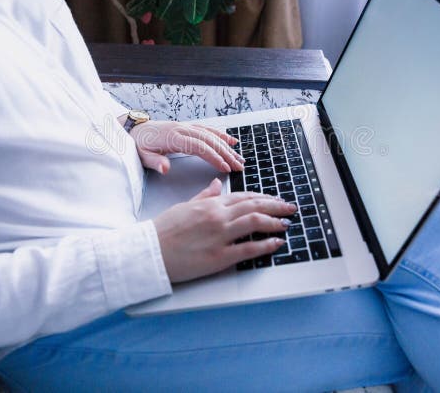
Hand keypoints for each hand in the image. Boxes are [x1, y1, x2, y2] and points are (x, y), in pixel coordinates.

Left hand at [126, 119, 243, 173]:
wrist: (133, 129)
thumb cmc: (138, 145)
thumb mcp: (142, 156)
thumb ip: (155, 162)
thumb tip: (165, 168)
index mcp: (174, 138)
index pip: (199, 147)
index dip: (214, 157)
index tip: (225, 168)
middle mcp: (183, 130)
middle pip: (210, 141)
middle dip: (227, 154)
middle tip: (239, 166)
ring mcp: (186, 127)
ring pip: (211, 135)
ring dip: (227, 146)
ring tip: (240, 158)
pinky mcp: (187, 127)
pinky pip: (207, 130)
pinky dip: (221, 134)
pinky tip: (231, 140)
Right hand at [153, 178, 296, 282]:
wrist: (149, 251)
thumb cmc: (163, 231)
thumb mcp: (184, 206)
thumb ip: (204, 196)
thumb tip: (217, 184)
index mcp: (210, 204)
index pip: (244, 197)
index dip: (263, 197)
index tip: (276, 200)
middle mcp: (217, 216)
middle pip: (254, 206)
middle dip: (276, 206)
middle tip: (290, 208)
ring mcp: (219, 236)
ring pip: (255, 222)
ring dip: (275, 221)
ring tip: (286, 223)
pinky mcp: (219, 256)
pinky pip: (248, 249)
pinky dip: (266, 245)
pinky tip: (277, 242)